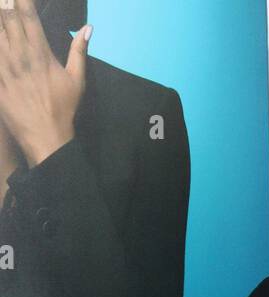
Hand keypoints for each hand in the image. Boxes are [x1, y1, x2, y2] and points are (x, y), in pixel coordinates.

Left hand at [0, 3, 89, 166]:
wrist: (46, 138)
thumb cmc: (63, 109)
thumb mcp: (77, 80)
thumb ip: (79, 50)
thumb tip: (88, 27)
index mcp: (40, 52)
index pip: (28, 15)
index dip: (22, 0)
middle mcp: (20, 55)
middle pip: (6, 17)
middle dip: (5, 3)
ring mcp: (5, 67)